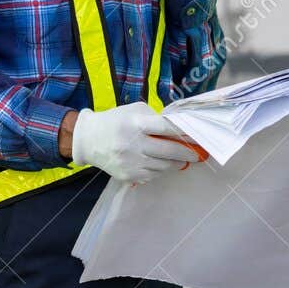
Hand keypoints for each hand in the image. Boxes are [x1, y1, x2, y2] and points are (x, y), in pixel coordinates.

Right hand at [71, 101, 204, 183]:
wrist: (89, 140)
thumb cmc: (116, 121)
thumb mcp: (134, 111)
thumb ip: (156, 118)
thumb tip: (180, 130)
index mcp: (136, 124)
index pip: (166, 128)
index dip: (185, 133)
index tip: (199, 136)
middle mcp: (133, 144)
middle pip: (169, 151)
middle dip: (187, 153)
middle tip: (198, 154)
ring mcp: (130, 163)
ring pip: (163, 166)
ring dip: (174, 162)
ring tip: (179, 159)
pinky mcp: (128, 176)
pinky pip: (152, 175)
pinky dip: (159, 170)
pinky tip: (158, 163)